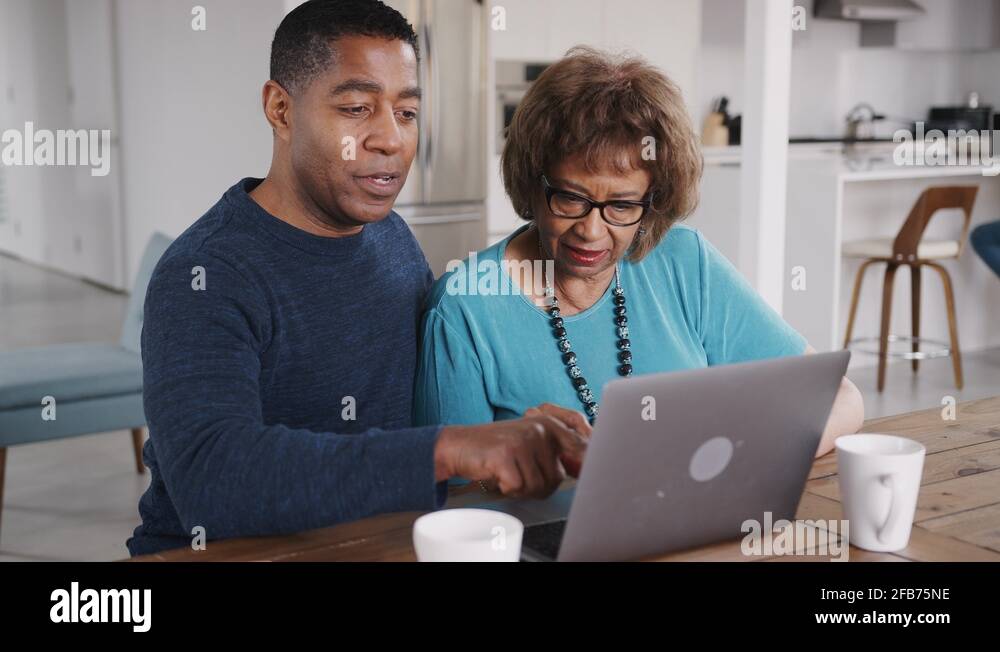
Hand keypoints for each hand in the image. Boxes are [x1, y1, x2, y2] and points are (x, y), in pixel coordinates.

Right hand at [434, 406, 588, 498]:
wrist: (458, 445)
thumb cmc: (496, 449)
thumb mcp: (531, 443)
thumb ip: (558, 453)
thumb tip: (586, 469)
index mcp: (551, 425)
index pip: (582, 448)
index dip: (585, 467)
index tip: (591, 479)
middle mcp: (540, 429)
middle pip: (557, 478)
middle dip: (538, 486)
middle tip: (520, 474)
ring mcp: (524, 440)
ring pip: (538, 486)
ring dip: (521, 488)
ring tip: (508, 472)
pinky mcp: (507, 454)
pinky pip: (518, 487)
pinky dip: (506, 488)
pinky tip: (498, 474)